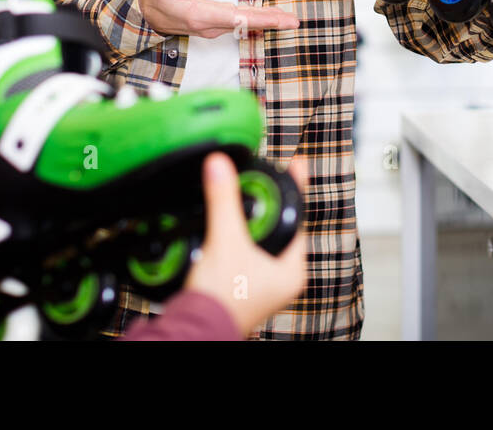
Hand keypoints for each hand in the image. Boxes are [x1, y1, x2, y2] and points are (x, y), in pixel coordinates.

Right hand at [139, 0, 299, 36]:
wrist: (145, 18)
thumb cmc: (154, 0)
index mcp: (199, 16)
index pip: (235, 17)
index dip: (258, 18)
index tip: (278, 19)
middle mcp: (209, 25)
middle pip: (245, 23)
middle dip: (270, 22)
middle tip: (294, 21)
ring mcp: (212, 27)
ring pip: (244, 24)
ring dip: (266, 22)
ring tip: (288, 19)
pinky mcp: (214, 25)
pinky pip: (239, 24)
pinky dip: (256, 21)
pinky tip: (269, 19)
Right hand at [183, 152, 308, 336]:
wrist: (194, 329)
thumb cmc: (220, 300)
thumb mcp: (225, 240)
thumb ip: (224, 200)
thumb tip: (220, 165)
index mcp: (292, 270)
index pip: (298, 219)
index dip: (295, 189)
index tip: (297, 163)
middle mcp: (282, 279)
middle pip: (280, 229)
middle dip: (270, 204)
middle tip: (267, 177)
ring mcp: (262, 285)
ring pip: (261, 242)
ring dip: (252, 222)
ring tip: (245, 196)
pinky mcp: (242, 287)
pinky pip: (246, 253)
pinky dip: (239, 238)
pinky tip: (228, 228)